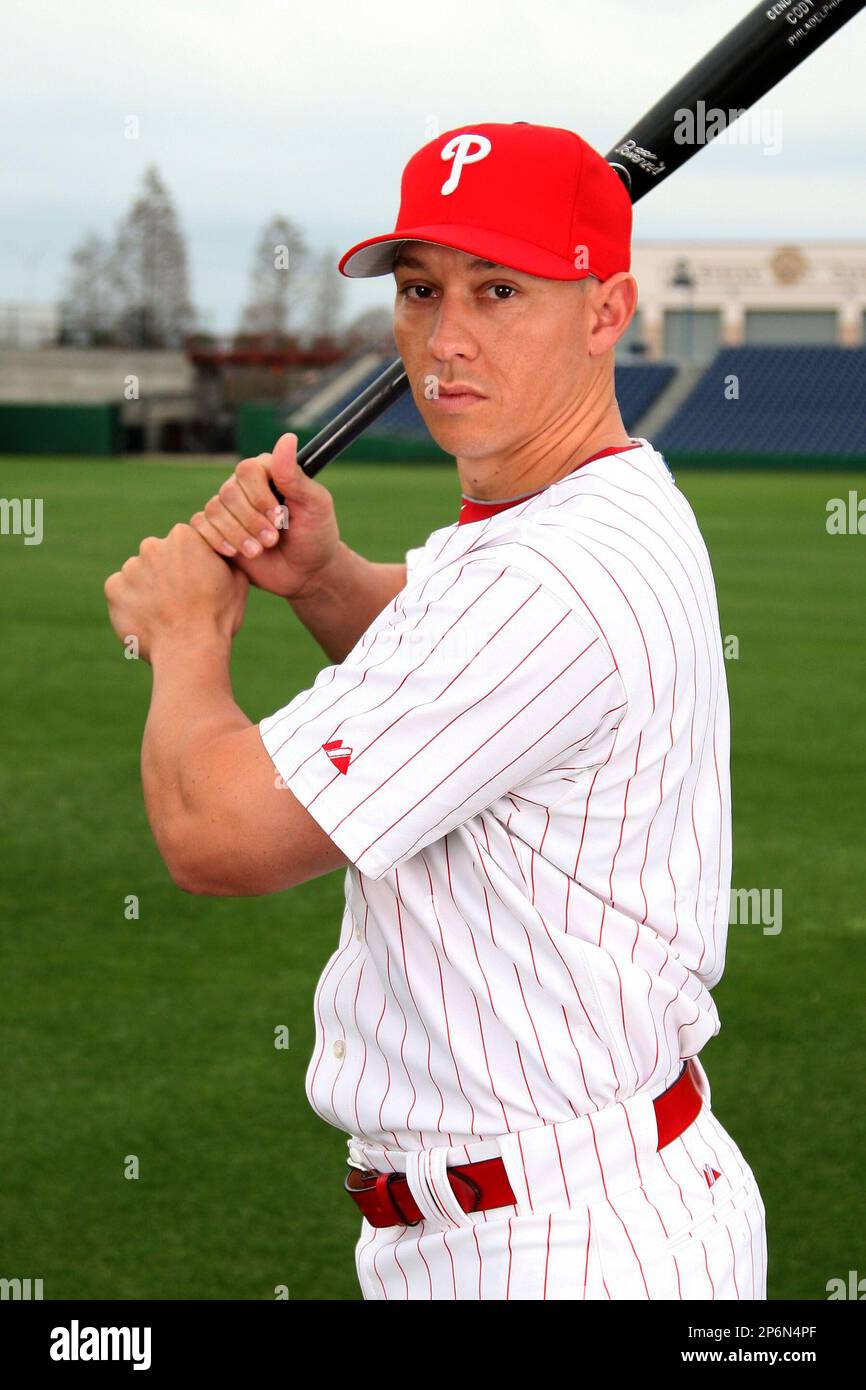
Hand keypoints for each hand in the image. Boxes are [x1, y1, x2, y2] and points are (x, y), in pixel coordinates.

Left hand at [104, 523, 248, 662]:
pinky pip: (121, 592)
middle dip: (165, 572)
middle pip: (157, 555)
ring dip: (148, 588)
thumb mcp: (237, 581)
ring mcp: (130, 567)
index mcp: (183, 536)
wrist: (189, 649)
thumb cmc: (217, 616)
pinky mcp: (113, 588)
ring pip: (138, 574)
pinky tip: (149, 619)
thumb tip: (223, 552)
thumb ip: (224, 558)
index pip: (182, 543)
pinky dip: (131, 603)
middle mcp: (152, 545)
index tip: (196, 583)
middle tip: (180, 600)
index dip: (190, 564)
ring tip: (165, 614)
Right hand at [190, 432, 341, 599]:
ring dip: (237, 534)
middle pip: (228, 493)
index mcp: (268, 472)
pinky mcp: (216, 529)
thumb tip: (287, 438)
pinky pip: (200, 526)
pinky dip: (216, 540)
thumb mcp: (315, 505)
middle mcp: (244, 486)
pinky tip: (235, 553)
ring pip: (214, 511)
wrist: (305, 573)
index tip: (279, 518)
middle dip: (250, 521)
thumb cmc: (316, 535)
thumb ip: (295, 476)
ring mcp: (228, 508)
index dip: (259, 496)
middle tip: (272, 541)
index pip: (247, 470)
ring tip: (258, 551)